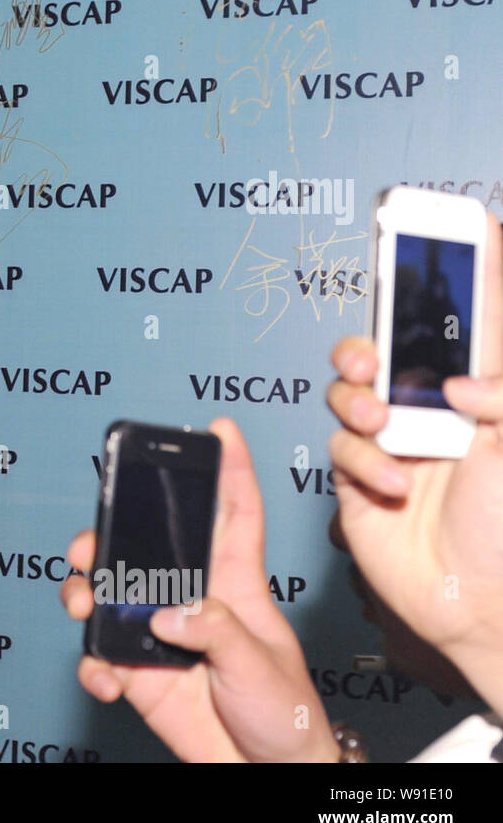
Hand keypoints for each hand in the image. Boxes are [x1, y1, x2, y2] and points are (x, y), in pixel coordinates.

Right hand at [62, 418, 337, 761]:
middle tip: (91, 543)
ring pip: (107, 593)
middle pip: (143, 545)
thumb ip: (215, 630)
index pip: (234, 515)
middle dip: (109, 532)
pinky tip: (106, 677)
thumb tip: (167, 611)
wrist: (264, 776)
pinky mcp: (138, 672)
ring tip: (84, 605)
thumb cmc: (286, 716)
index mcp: (234, 585)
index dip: (229, 469)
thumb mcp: (261, 664)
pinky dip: (92, 665)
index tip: (219, 430)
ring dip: (84, 592)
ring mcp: (159, 634)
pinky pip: (98, 656)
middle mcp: (191, 601)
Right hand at [326, 213, 502, 710]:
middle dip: (372, 337)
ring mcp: (394, 441)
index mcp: (482, 392)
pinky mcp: (358, 476)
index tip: (465, 216)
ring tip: (383, 427)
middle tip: (374, 353)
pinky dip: (359, 460)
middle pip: (392, 340)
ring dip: (357, 401)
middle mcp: (435, 408)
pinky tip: (391, 483)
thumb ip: (501, 396)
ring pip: (349, 389)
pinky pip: (337, 446)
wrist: (478, 606)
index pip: (477, 315)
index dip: (472, 264)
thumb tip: (452, 380)